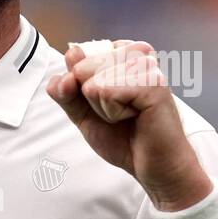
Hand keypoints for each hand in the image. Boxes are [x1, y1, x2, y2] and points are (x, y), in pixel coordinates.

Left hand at [46, 40, 211, 210]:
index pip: (75, 59)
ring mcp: (146, 65)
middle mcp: (136, 52)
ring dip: (104, 109)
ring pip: (93, 81)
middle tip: (121, 112)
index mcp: (122, 52)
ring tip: (130, 115)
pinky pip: (106, 92)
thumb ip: (66, 92)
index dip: (82, 89)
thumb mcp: (83, 113)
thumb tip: (63, 76)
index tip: (109, 102)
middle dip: (92, 100)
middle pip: (82, 68)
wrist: (154, 166)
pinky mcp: (151, 82)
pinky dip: (113, 114)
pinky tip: (136, 116)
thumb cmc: (125, 137)